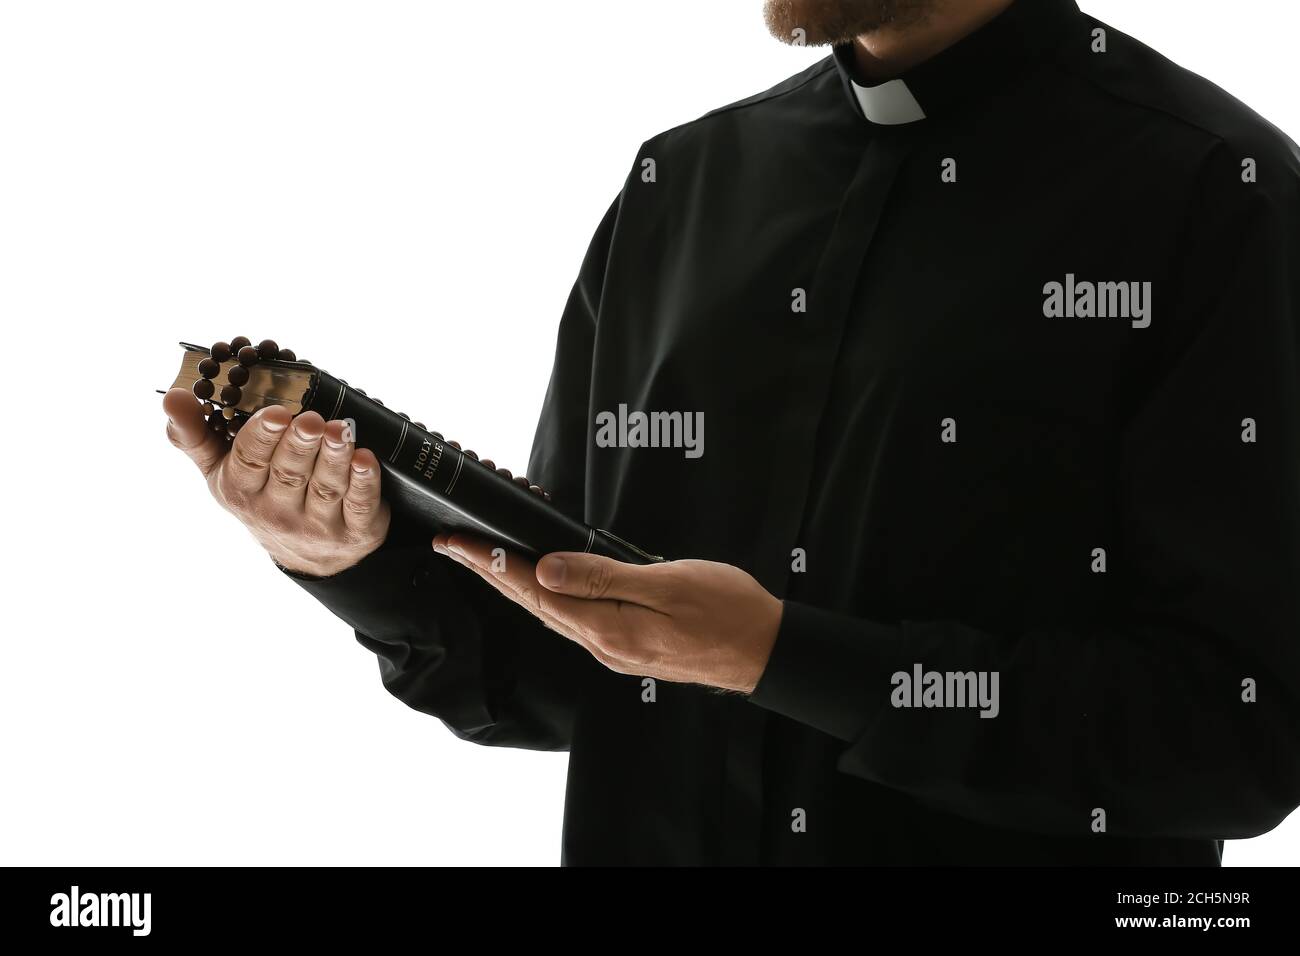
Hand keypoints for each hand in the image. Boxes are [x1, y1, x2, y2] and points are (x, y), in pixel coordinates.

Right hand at [163, 388, 389, 576]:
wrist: (308, 555)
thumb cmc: (260, 497)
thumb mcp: (220, 472)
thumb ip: (195, 436)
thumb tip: (173, 397)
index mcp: (242, 492)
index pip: (249, 462)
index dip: (262, 437)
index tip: (276, 412)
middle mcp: (277, 512)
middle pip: (290, 474)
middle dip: (300, 443)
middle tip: (311, 419)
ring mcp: (317, 525)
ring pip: (326, 487)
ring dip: (334, 457)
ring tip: (341, 429)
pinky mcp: (354, 530)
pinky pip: (360, 505)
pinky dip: (364, 481)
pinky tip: (365, 458)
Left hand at [432, 533, 782, 692]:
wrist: (765, 650)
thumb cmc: (728, 611)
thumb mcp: (667, 583)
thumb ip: (604, 578)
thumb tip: (545, 570)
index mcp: (608, 628)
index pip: (534, 591)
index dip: (491, 564)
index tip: (457, 542)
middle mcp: (602, 644)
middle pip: (532, 604)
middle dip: (488, 572)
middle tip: (451, 545)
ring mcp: (614, 648)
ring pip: (549, 612)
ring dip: (512, 584)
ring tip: (482, 560)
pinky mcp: (627, 645)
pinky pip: (573, 617)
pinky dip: (545, 596)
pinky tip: (539, 584)